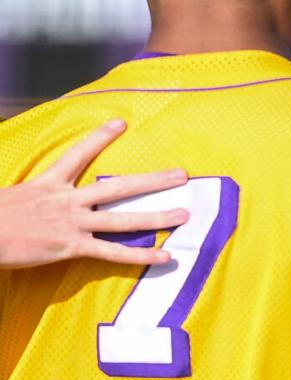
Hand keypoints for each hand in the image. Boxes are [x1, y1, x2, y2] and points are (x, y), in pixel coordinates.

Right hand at [0, 119, 189, 268]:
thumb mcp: (14, 195)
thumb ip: (34, 194)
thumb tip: (37, 195)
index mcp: (49, 184)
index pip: (78, 154)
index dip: (99, 138)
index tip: (120, 123)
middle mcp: (66, 200)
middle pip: (117, 187)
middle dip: (152, 181)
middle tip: (182, 174)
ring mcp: (73, 224)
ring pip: (124, 220)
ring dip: (157, 217)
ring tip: (185, 214)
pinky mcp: (72, 247)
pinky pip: (114, 253)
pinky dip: (141, 256)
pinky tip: (166, 256)